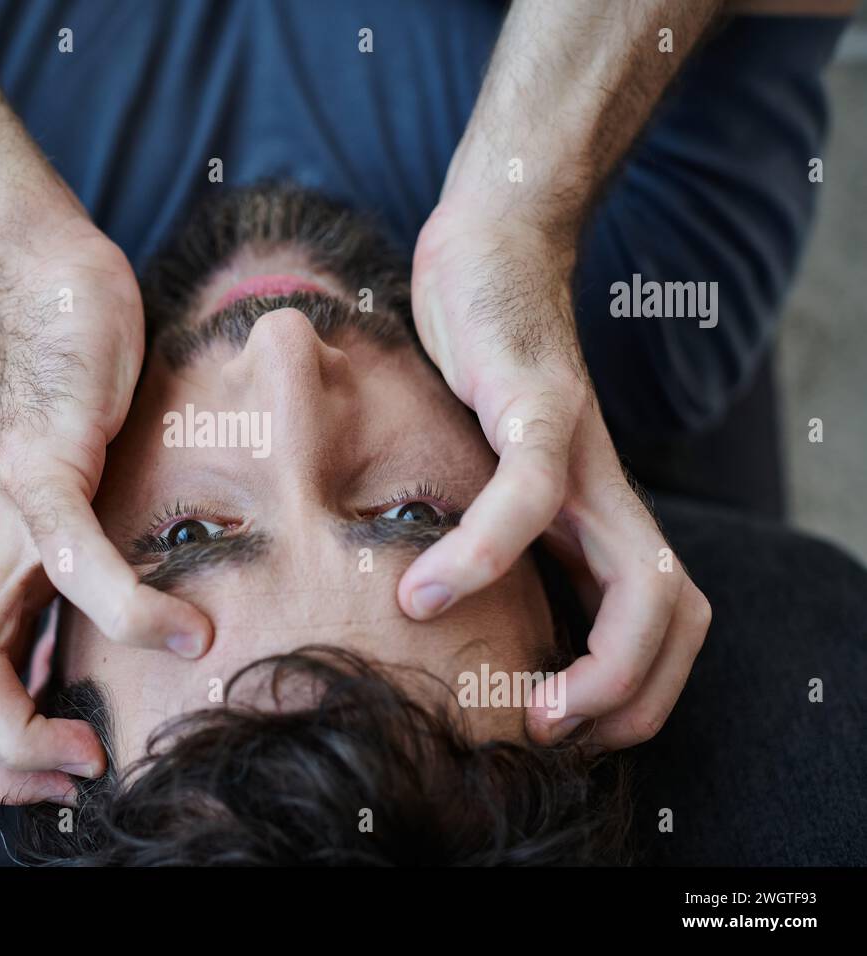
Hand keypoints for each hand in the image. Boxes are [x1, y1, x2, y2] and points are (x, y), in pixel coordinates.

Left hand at [0, 216, 211, 804]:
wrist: (51, 277)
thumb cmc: (88, 385)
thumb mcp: (102, 486)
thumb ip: (109, 550)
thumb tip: (153, 614)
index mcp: (8, 561)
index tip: (71, 771)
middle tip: (73, 782)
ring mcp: (13, 509)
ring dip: (31, 724)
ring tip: (100, 756)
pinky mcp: (46, 461)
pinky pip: (72, 553)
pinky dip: (126, 607)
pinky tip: (184, 631)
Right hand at [400, 204, 710, 749]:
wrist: (487, 249)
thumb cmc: (474, 369)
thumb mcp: (477, 471)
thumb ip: (479, 534)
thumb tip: (433, 612)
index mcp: (597, 511)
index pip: (667, 619)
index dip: (639, 692)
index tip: (560, 730)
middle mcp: (606, 488)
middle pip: (676, 611)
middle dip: (635, 699)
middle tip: (553, 735)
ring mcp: (580, 447)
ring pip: (639, 575)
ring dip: (595, 665)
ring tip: (519, 708)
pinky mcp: (535, 401)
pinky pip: (529, 495)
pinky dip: (483, 558)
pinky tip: (423, 594)